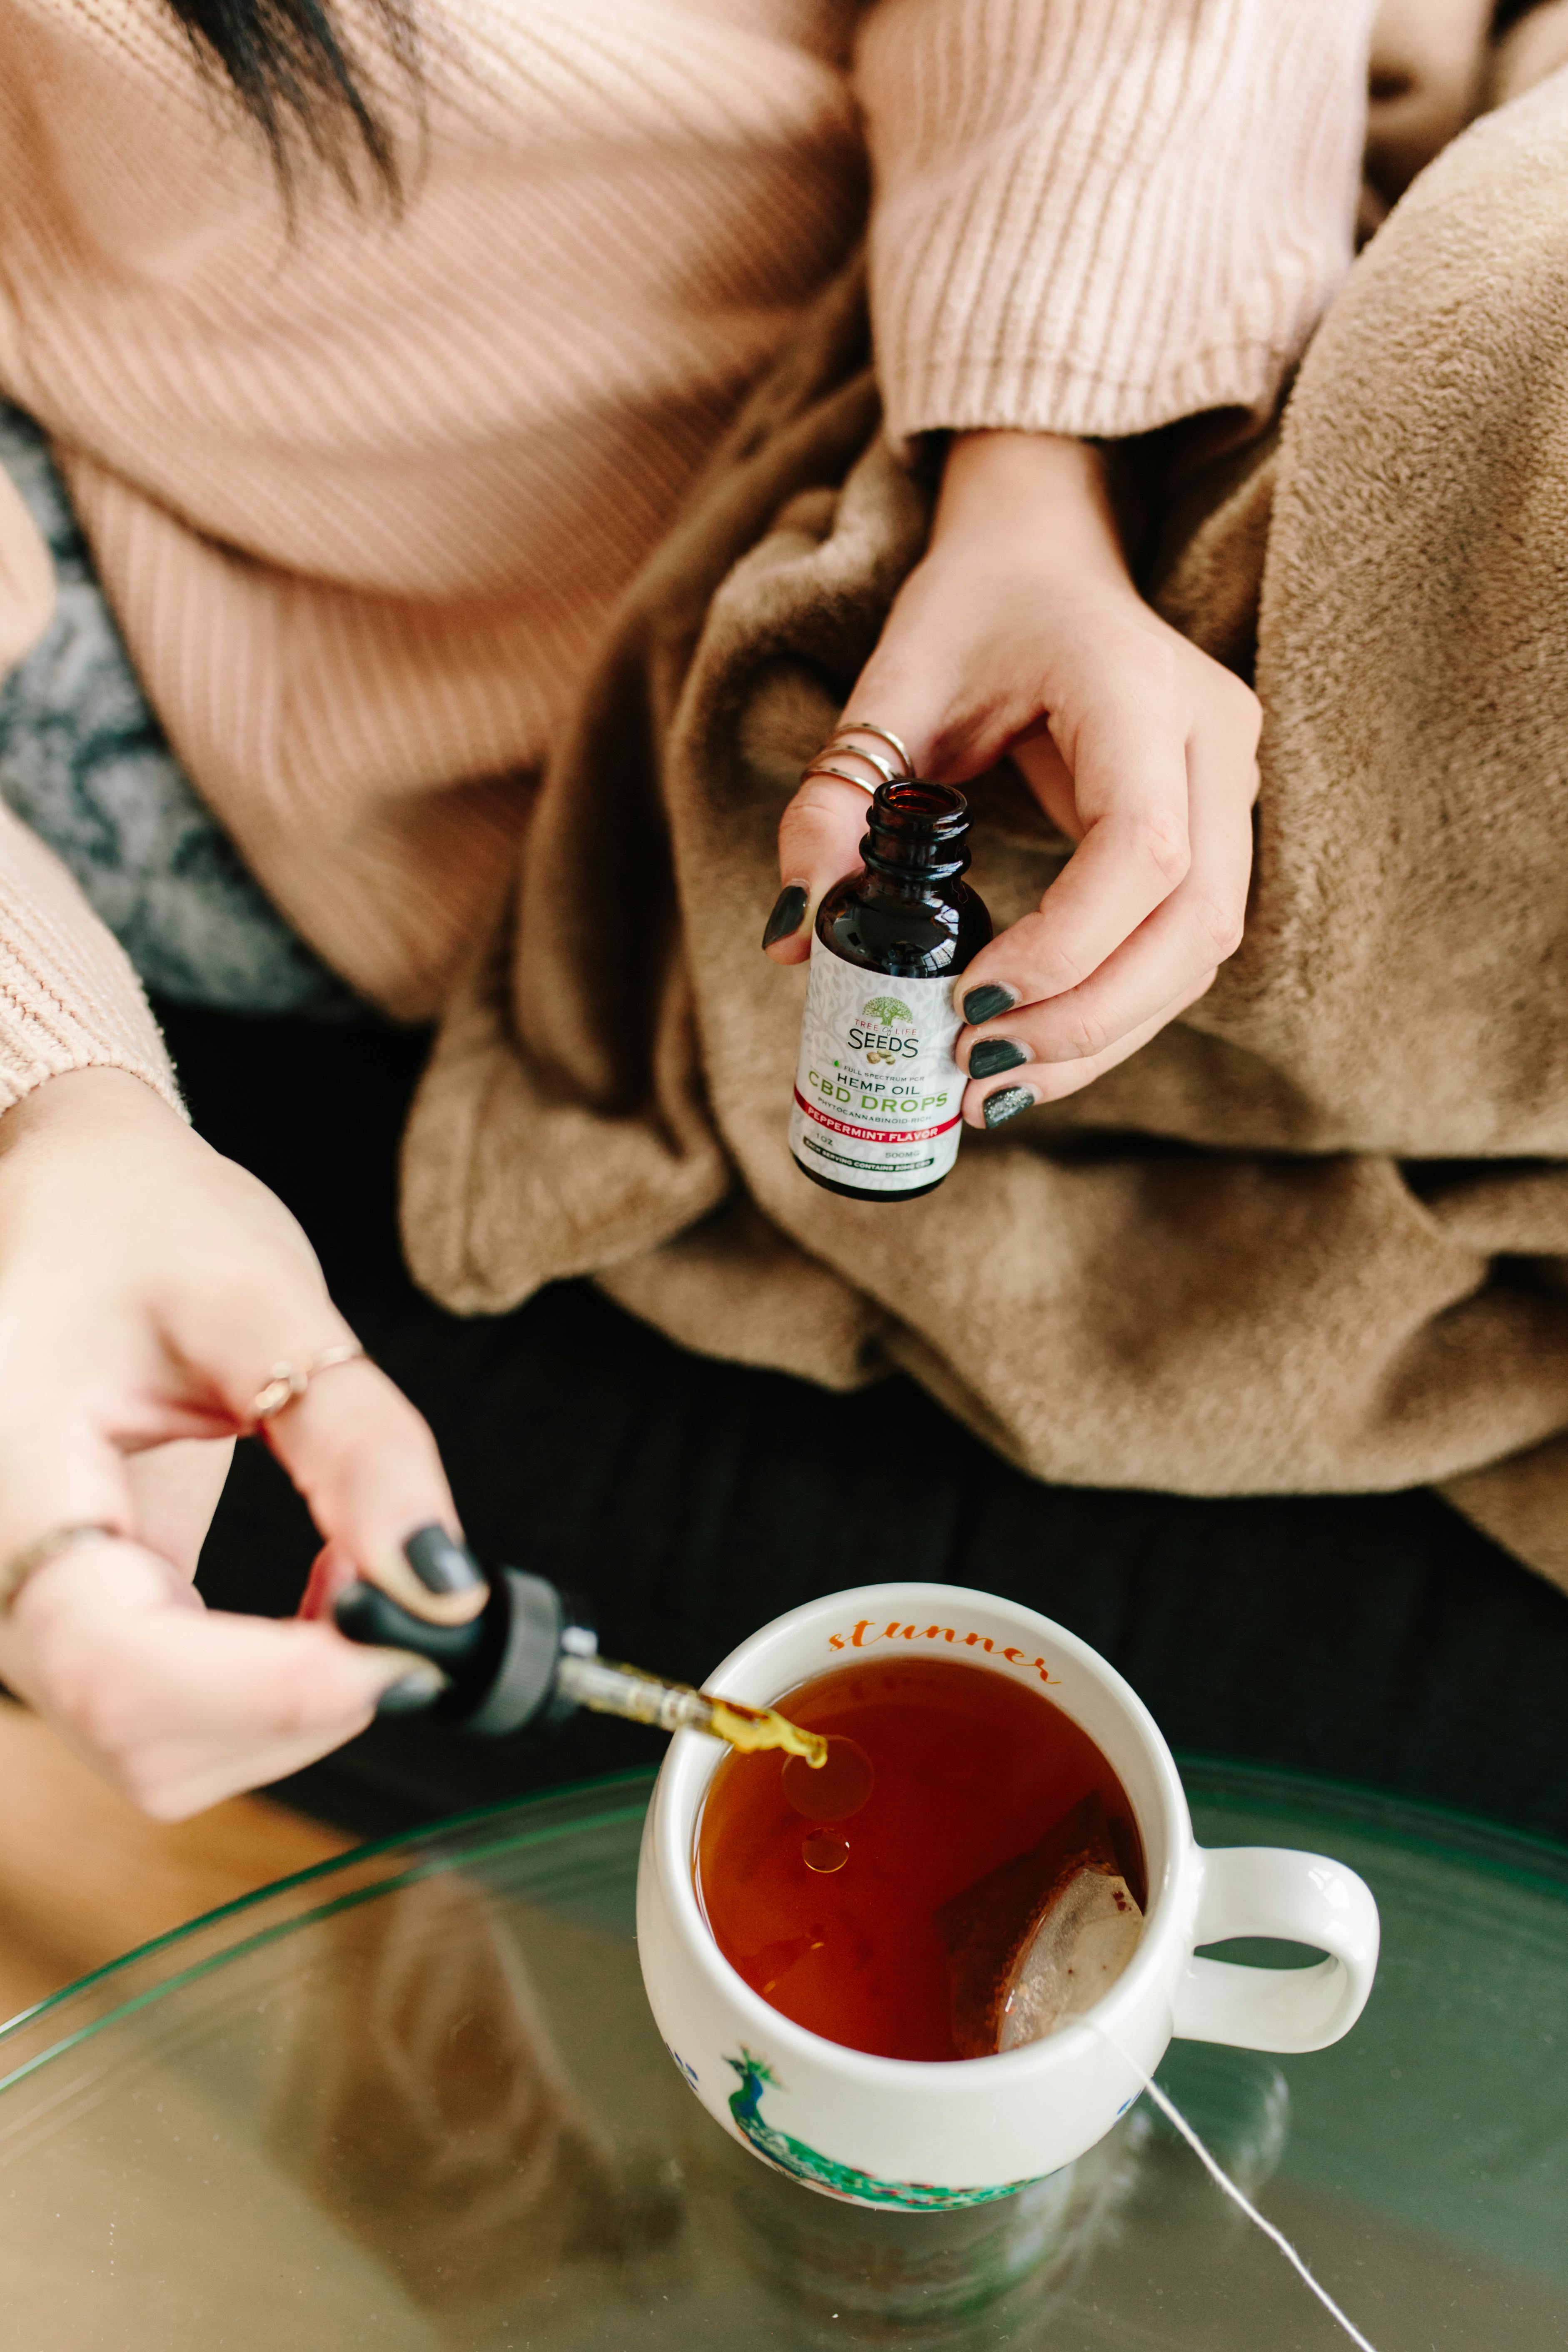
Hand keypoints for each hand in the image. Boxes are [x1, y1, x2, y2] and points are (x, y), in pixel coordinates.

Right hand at [0, 1067, 480, 1817]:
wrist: (70, 1193)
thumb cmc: (140, 1221)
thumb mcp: (261, 1297)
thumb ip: (359, 1441)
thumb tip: (444, 1583)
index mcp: (4, 1484)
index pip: (120, 1671)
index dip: (274, 1692)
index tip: (407, 1645)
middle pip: (143, 1739)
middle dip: (301, 1702)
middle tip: (414, 1603)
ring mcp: (22, 1614)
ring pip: (159, 1753)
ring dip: (292, 1704)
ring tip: (365, 1578)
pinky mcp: (70, 1623)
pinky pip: (165, 1715)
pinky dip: (269, 1688)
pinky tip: (325, 1596)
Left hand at [767, 433, 1259, 1124]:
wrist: (1046, 553)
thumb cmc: (973, 609)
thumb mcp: (891, 685)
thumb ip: (838, 798)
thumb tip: (795, 934)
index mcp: (1138, 690)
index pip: (1142, 851)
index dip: (1065, 948)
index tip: (968, 1000)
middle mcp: (1213, 739)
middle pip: (1194, 926)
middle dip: (1087, 1018)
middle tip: (976, 1070)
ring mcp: (1233, 784)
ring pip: (1202, 951)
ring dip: (1105, 1033)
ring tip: (997, 1080)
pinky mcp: (1222, 825)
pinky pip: (1187, 943)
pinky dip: (1116, 1007)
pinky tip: (1037, 1044)